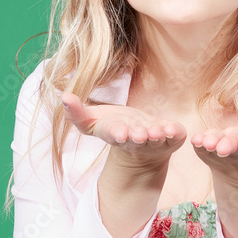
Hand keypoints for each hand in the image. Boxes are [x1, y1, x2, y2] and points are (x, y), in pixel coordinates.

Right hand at [59, 91, 186, 167]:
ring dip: (157, 135)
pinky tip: (174, 128)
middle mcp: (137, 140)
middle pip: (137, 140)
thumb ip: (77, 113)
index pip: (115, 134)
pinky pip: (175, 136)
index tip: (119, 133)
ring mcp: (156, 141)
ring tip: (158, 131)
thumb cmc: (116, 126)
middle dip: (138, 137)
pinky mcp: (173, 138)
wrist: (143, 141)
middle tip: (139, 135)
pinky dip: (175, 133)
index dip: (117, 133)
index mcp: (117, 135)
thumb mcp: (94, 121)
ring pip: (157, 139)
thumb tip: (62, 96)